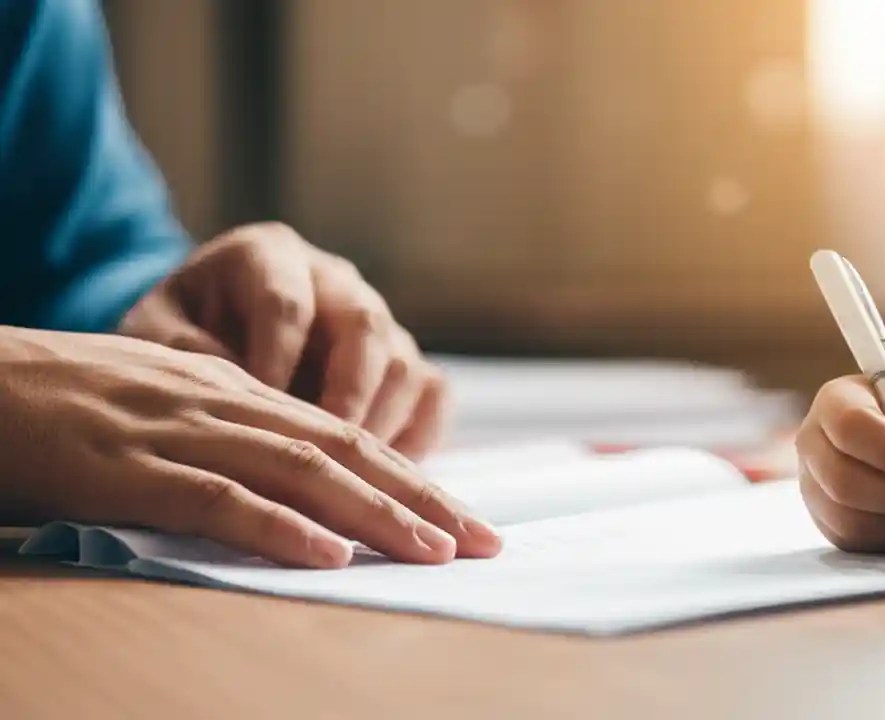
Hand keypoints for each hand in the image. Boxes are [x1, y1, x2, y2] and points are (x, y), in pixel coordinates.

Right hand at [0, 327, 499, 567]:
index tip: (471, 524)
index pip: (352, 438)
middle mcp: (233, 406)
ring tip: (433, 551)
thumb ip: (244, 431)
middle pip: (348, 452)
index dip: (417, 482)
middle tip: (486, 543)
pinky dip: (277, 528)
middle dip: (424, 501)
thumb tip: (310, 479)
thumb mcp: (181, 403)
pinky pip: (218, 499)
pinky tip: (325, 554)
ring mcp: (185, 434)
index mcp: (248, 394)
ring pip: (300, 472)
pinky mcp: (134, 470)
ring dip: (374, 514)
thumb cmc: (82, 399)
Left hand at [119, 222, 444, 459]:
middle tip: (321, 458)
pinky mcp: (403, 360)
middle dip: (345, 397)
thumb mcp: (153, 330)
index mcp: (269, 255)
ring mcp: (378, 320)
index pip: (287, 304)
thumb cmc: (177, 332)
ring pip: (403, 363)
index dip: (276, 364)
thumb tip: (235, 393)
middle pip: (364, 328)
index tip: (256, 421)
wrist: (206, 329)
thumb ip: (182, 352)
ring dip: (379, 424)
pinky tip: (380, 477)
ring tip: (347, 478)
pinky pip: (433, 396)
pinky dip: (417, 437)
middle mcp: (334, 280)